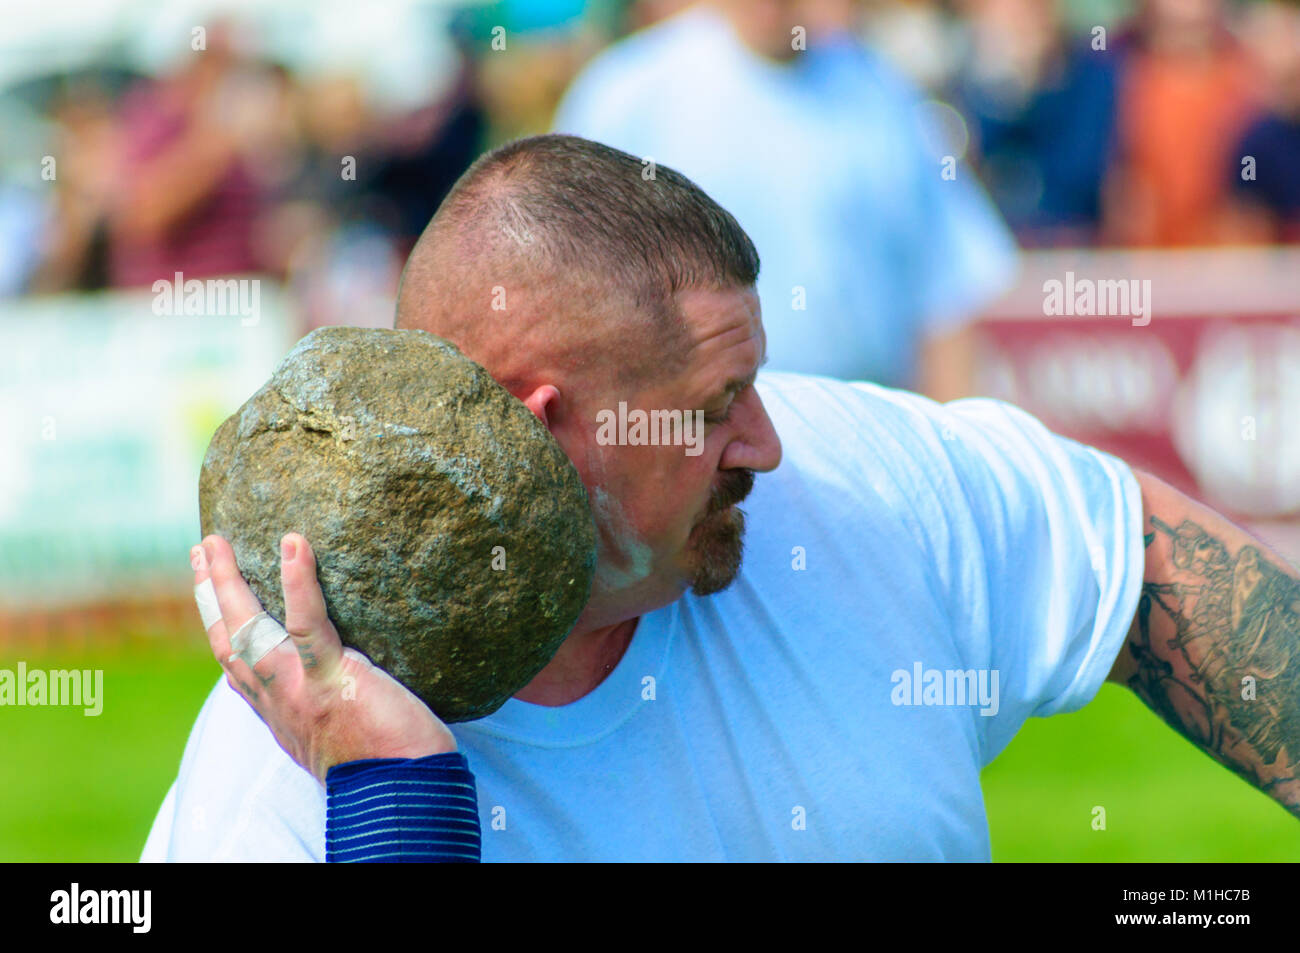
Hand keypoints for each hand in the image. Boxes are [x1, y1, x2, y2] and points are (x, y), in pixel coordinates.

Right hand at [192, 532, 456, 783]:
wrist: (404, 792)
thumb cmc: (390, 764)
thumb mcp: (342, 735)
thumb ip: (329, 705)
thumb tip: (347, 674)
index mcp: (282, 714)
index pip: (239, 667)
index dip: (220, 629)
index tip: (209, 595)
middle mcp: (280, 702)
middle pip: (229, 641)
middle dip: (208, 595)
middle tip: (200, 550)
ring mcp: (300, 688)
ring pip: (249, 629)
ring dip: (227, 582)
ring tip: (218, 542)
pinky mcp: (333, 677)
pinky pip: (307, 624)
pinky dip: (297, 583)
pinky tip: (293, 544)